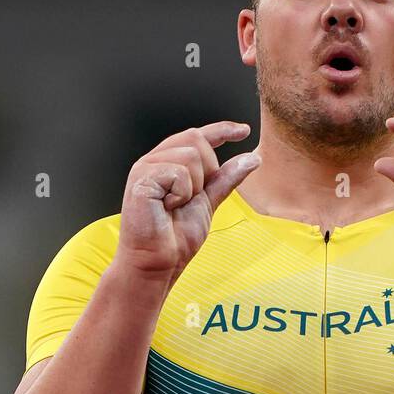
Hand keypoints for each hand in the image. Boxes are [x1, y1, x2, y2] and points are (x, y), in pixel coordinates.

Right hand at [116, 123, 260, 280]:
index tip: (244, 130)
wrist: (156, 262)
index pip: (197, 136)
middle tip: (193, 198)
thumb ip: (226, 179)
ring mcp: (146, 167)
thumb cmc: (174, 238)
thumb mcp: (208, 203)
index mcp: (169, 163)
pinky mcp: (141, 177)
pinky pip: (179, 172)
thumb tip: (252, 158)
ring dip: (194, 187)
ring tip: (175, 206)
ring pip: (191, 156)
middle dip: (207, 169)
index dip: (222, 130)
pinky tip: (166, 208)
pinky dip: (182, 194)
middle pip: (196, 139)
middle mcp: (155, 160)